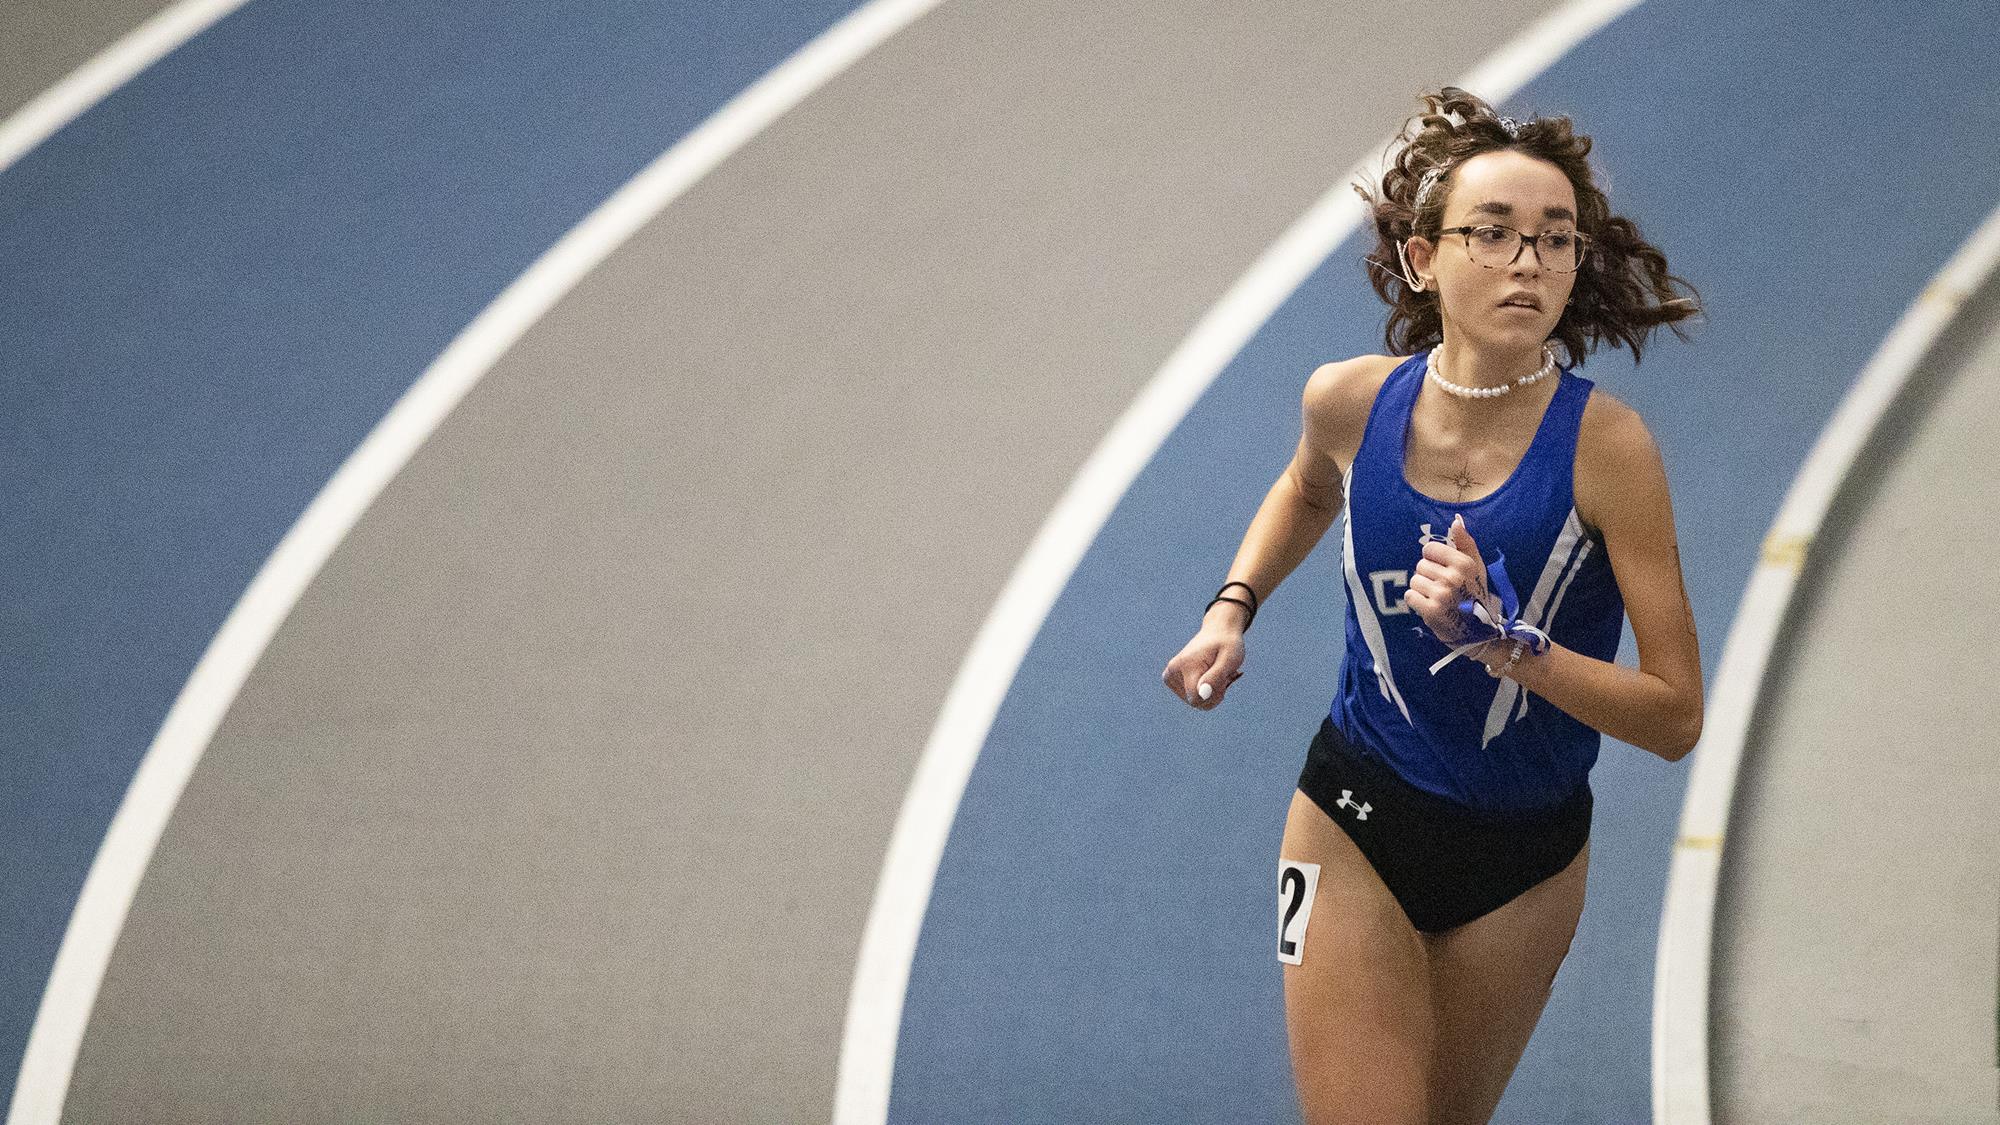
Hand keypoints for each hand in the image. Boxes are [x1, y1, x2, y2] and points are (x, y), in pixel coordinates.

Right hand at [1161, 629, 1246, 710]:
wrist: (1218, 631)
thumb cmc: (1227, 644)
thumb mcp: (1230, 658)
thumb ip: (1215, 676)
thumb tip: (1201, 694)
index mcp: (1185, 666)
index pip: (1197, 700)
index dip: (1214, 696)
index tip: (1226, 680)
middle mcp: (1172, 671)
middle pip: (1195, 702)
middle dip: (1215, 693)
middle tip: (1224, 674)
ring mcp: (1170, 676)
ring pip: (1195, 702)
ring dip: (1212, 691)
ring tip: (1217, 672)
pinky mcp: (1171, 679)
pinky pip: (1192, 698)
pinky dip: (1205, 691)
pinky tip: (1210, 676)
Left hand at [1401, 513, 1498, 645]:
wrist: (1477, 631)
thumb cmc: (1474, 594)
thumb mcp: (1476, 567)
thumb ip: (1465, 542)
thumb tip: (1456, 520)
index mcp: (1464, 564)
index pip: (1429, 549)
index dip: (1433, 559)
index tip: (1442, 569)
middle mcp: (1453, 578)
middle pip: (1421, 565)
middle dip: (1428, 575)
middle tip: (1442, 588)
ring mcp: (1441, 595)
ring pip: (1414, 580)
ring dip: (1421, 589)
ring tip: (1436, 597)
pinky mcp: (1431, 611)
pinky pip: (1410, 596)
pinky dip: (1416, 602)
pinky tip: (1430, 606)